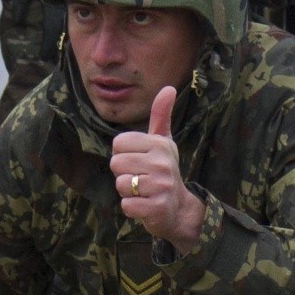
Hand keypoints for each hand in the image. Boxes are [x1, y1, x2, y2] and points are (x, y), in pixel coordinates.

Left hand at [109, 85, 204, 250]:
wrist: (178, 207)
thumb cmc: (164, 170)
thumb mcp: (163, 142)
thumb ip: (161, 116)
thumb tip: (168, 87)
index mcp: (160, 144)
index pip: (118, 144)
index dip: (122, 154)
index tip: (138, 161)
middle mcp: (162, 163)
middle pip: (116, 163)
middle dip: (123, 174)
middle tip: (140, 178)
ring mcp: (161, 186)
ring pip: (120, 184)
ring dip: (127, 191)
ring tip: (142, 191)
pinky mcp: (157, 207)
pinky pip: (126, 205)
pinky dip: (131, 207)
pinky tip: (144, 204)